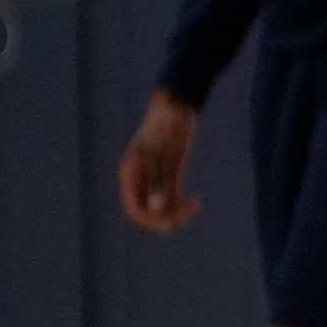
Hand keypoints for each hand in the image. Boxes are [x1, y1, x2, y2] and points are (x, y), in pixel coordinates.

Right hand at [118, 92, 200, 233]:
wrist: (177, 105)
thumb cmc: (166, 125)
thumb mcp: (162, 154)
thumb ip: (159, 181)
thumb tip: (157, 208)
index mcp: (130, 176)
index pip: (134, 211)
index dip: (150, 221)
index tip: (171, 219)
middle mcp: (140, 181)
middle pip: (147, 214)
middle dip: (165, 219)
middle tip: (186, 213)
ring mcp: (154, 178)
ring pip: (161, 209)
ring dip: (176, 214)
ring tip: (193, 207)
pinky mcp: (169, 174)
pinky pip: (171, 199)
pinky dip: (182, 205)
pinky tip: (196, 202)